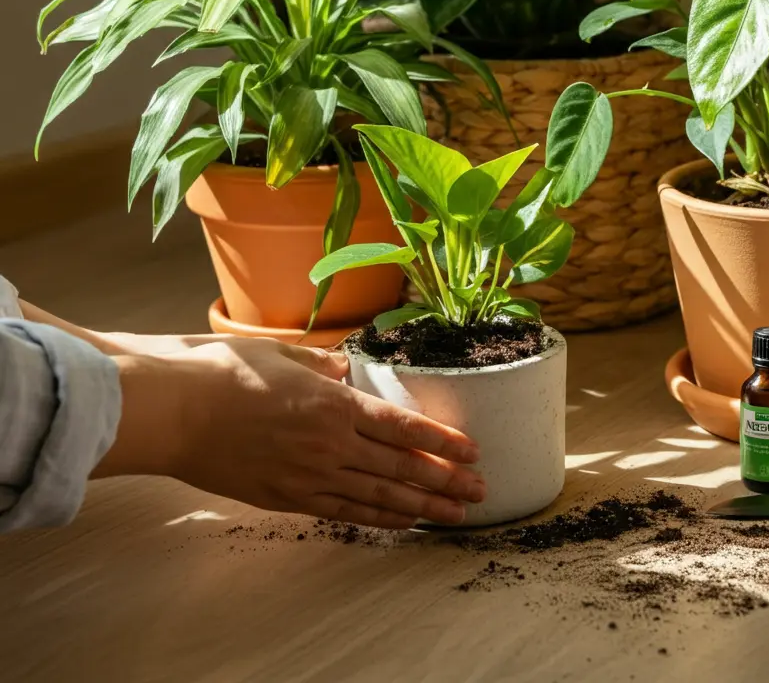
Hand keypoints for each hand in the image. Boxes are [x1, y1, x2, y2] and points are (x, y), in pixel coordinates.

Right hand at [95, 339, 484, 527]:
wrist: (177, 411)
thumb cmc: (227, 373)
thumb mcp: (284, 355)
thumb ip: (324, 367)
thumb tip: (350, 371)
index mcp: (334, 404)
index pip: (402, 426)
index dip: (441, 440)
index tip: (472, 450)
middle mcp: (330, 443)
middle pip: (401, 465)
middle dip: (446, 479)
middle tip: (481, 489)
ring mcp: (309, 474)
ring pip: (379, 495)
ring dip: (422, 506)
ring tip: (456, 514)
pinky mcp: (287, 497)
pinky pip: (343, 511)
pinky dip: (377, 519)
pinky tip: (402, 523)